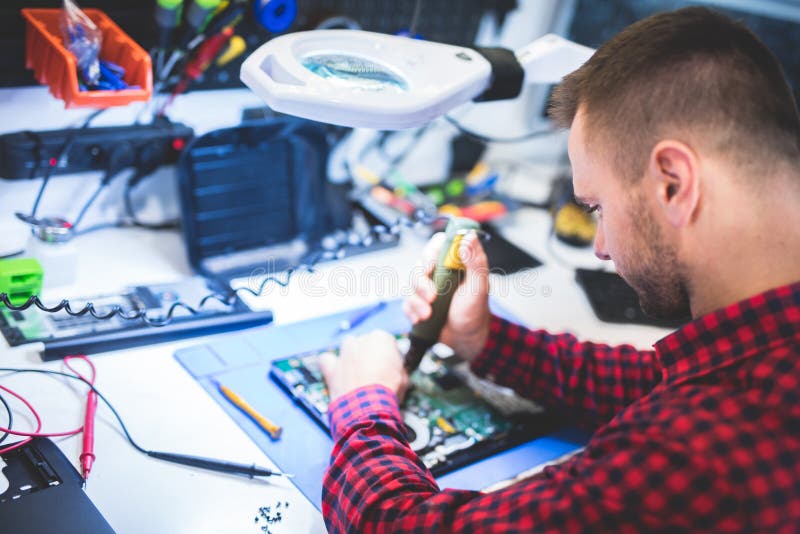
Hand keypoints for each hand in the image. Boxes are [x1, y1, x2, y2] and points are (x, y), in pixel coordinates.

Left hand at [319, 330, 408, 401]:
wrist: (368, 406)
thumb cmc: (388, 390)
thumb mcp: (404, 377)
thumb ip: (398, 368)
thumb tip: (397, 371)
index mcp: (381, 338)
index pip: (387, 342)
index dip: (390, 356)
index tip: (391, 367)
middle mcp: (361, 340)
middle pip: (367, 343)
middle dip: (370, 354)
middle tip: (376, 372)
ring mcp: (344, 352)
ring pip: (348, 346)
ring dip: (352, 355)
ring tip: (358, 372)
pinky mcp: (332, 366)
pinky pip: (327, 359)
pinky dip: (330, 364)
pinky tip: (336, 371)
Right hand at [403, 232, 490, 361]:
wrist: (466, 338)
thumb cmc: (475, 311)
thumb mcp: (479, 286)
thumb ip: (476, 261)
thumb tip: (469, 237)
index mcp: (454, 262)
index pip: (437, 244)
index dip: (430, 251)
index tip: (430, 265)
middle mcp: (438, 271)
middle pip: (419, 265)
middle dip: (421, 282)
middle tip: (432, 297)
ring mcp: (426, 287)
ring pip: (410, 284)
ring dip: (416, 300)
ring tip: (428, 314)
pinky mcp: (417, 302)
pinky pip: (406, 302)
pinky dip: (411, 311)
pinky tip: (421, 319)